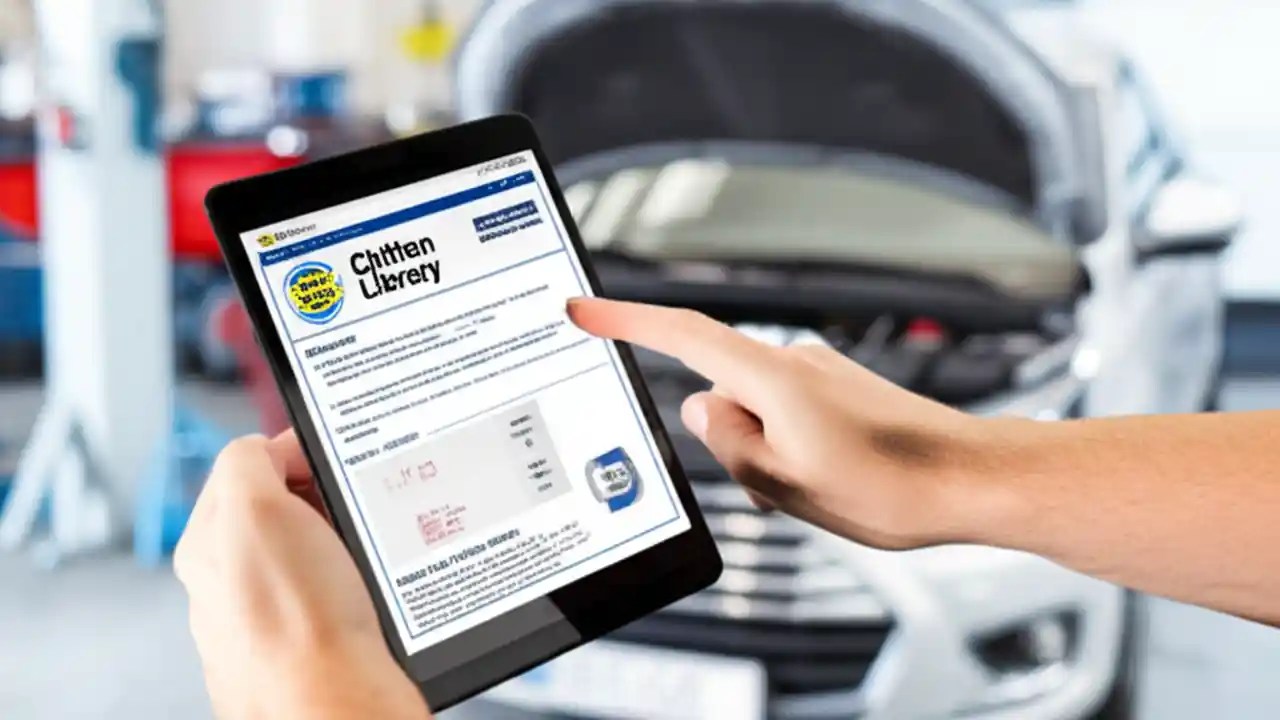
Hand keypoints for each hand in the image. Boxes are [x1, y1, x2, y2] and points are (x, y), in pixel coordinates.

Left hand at [175, 432, 430, 719]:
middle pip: (287, 511)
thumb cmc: (296, 624)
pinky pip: (343, 594)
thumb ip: (248, 460)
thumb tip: (268, 449)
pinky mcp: (313, 645)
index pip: (249, 469)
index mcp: (207, 545)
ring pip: (320, 554)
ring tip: (363, 561)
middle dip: (325, 506)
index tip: (329, 467)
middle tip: (348, 516)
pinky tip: (371, 595)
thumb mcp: (255, 507)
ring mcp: (272, 619)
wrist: (338, 705)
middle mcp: (231, 586)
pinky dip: (362, 586)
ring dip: (348, 547)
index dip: (296, 457)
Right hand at [569, 298, 1012, 549]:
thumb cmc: (892, 487)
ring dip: (763, 452)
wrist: (971, 480)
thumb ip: (727, 443)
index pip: (681, 335)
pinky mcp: (838, 390)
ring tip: (820, 489)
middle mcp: (793, 363)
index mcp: (772, 378)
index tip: (582, 309)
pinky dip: (789, 448)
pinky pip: (786, 415)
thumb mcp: (785, 483)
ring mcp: (819, 374)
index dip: (624, 321)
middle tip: (777, 487)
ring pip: (754, 412)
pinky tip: (833, 481)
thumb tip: (698, 409)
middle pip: (718, 391)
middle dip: (727, 441)